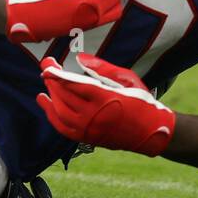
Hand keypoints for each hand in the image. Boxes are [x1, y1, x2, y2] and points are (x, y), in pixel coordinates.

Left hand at [36, 53, 174, 156]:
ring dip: (50, 98)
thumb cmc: (142, 101)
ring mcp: (90, 129)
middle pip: (64, 97)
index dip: (57, 74)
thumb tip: (80, 58)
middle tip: (47, 67)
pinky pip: (63, 129)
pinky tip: (48, 105)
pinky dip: (53, 117)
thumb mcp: (126, 78)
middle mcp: (94, 116)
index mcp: (105, 98)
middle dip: (53, 81)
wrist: (152, 132)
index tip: (47, 64)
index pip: (74, 84)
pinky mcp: (88, 139)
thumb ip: (101, 67)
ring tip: (45, 86)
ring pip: (60, 113)